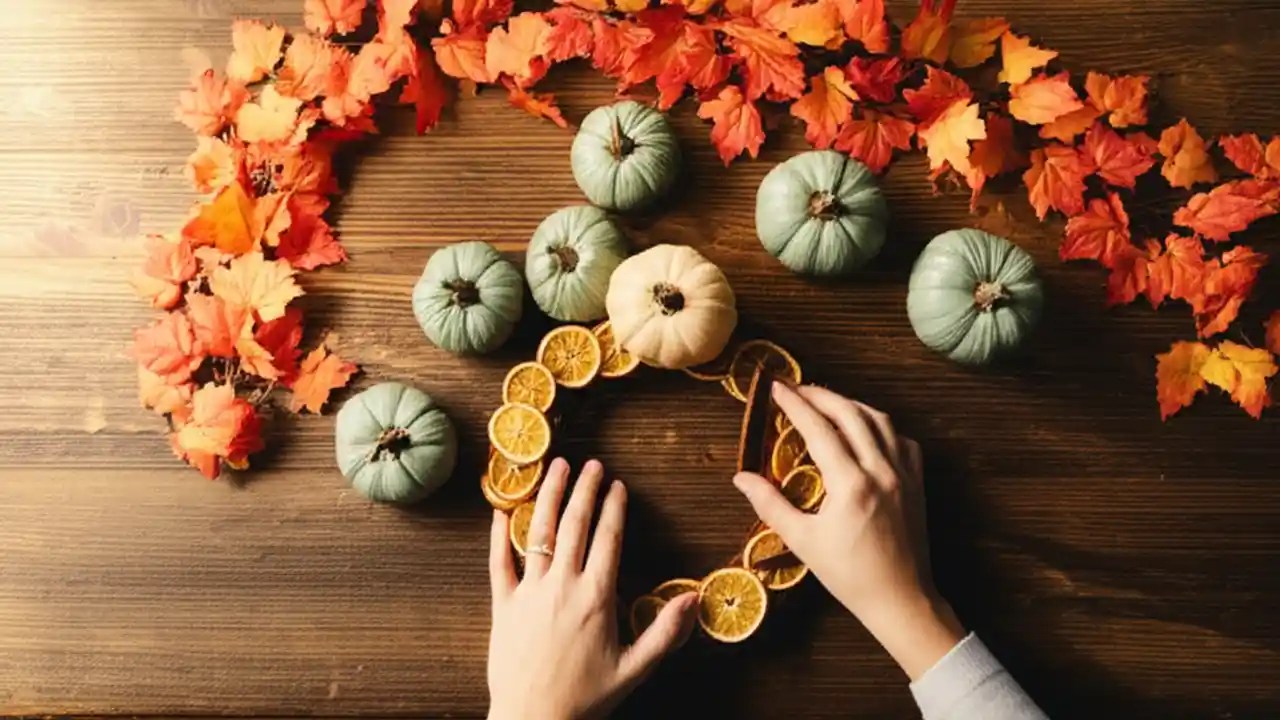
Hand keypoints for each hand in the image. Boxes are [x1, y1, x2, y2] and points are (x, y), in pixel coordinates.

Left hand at [488, 458, 697, 719]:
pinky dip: (499, 534)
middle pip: (575, 525)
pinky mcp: (502, 605)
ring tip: (556, 468)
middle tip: (591, 464)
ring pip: (539, 532)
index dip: (614, 508)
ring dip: (549, 496)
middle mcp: (563, 586)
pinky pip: (499, 562)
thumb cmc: (585, 699)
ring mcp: (530, 593)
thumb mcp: (635, 668)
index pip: (608, 539)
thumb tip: (694, 599)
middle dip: (585, 489)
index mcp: (597, 598)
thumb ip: (665, 632)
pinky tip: (502, 510)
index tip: (618, 485)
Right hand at [732, 383, 964, 679]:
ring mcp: (904, 473)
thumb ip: (771, 505)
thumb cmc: (849, 575)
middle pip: (850, 413)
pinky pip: (901, 439)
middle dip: (820, 395)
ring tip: (826, 402)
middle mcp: (881, 470)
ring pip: (879, 420)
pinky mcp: (918, 482)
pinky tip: (865, 430)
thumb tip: (741, 477)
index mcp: (851, 484)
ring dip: (850, 404)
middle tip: (796, 388)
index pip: (818, 428)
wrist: (901, 599)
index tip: (776, 388)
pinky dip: (880, 426)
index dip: (795, 404)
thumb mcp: (803, 542)